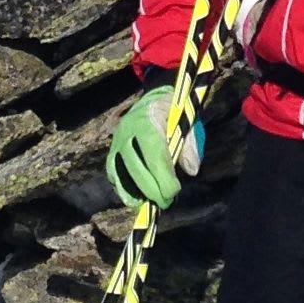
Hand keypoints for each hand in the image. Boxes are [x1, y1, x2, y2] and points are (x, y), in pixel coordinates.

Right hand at [105, 86, 203, 207]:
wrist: (155, 98)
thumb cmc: (174, 112)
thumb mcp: (187, 122)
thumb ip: (190, 145)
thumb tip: (192, 170)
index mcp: (147, 121)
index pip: (154, 154)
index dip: (162, 177)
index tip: (173, 192)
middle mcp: (127, 131)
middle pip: (135, 166)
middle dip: (151, 189)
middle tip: (165, 202)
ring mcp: (116, 140)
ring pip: (119, 171)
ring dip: (133, 191)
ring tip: (147, 205)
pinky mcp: (112, 149)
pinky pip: (113, 171)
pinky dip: (122, 186)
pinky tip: (134, 198)